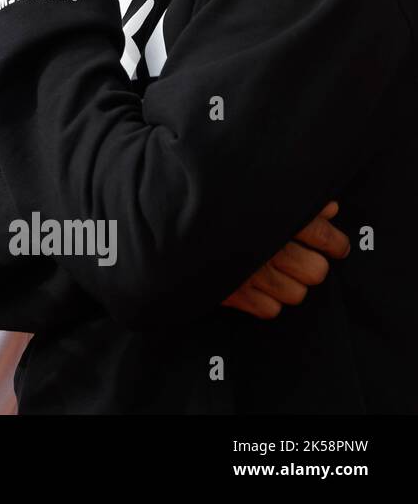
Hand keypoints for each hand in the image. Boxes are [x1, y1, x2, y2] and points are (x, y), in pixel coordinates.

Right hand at [222, 202, 349, 319]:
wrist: (168, 220)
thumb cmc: (217, 204)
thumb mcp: (259, 194)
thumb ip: (297, 201)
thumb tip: (330, 209)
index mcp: (276, 217)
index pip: (324, 237)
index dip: (335, 244)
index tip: (336, 248)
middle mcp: (267, 246)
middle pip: (316, 272)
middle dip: (310, 267)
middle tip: (299, 260)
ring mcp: (250, 272)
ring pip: (296, 294)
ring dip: (288, 286)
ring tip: (274, 274)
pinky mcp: (232, 293)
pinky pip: (270, 310)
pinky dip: (265, 302)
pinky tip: (254, 287)